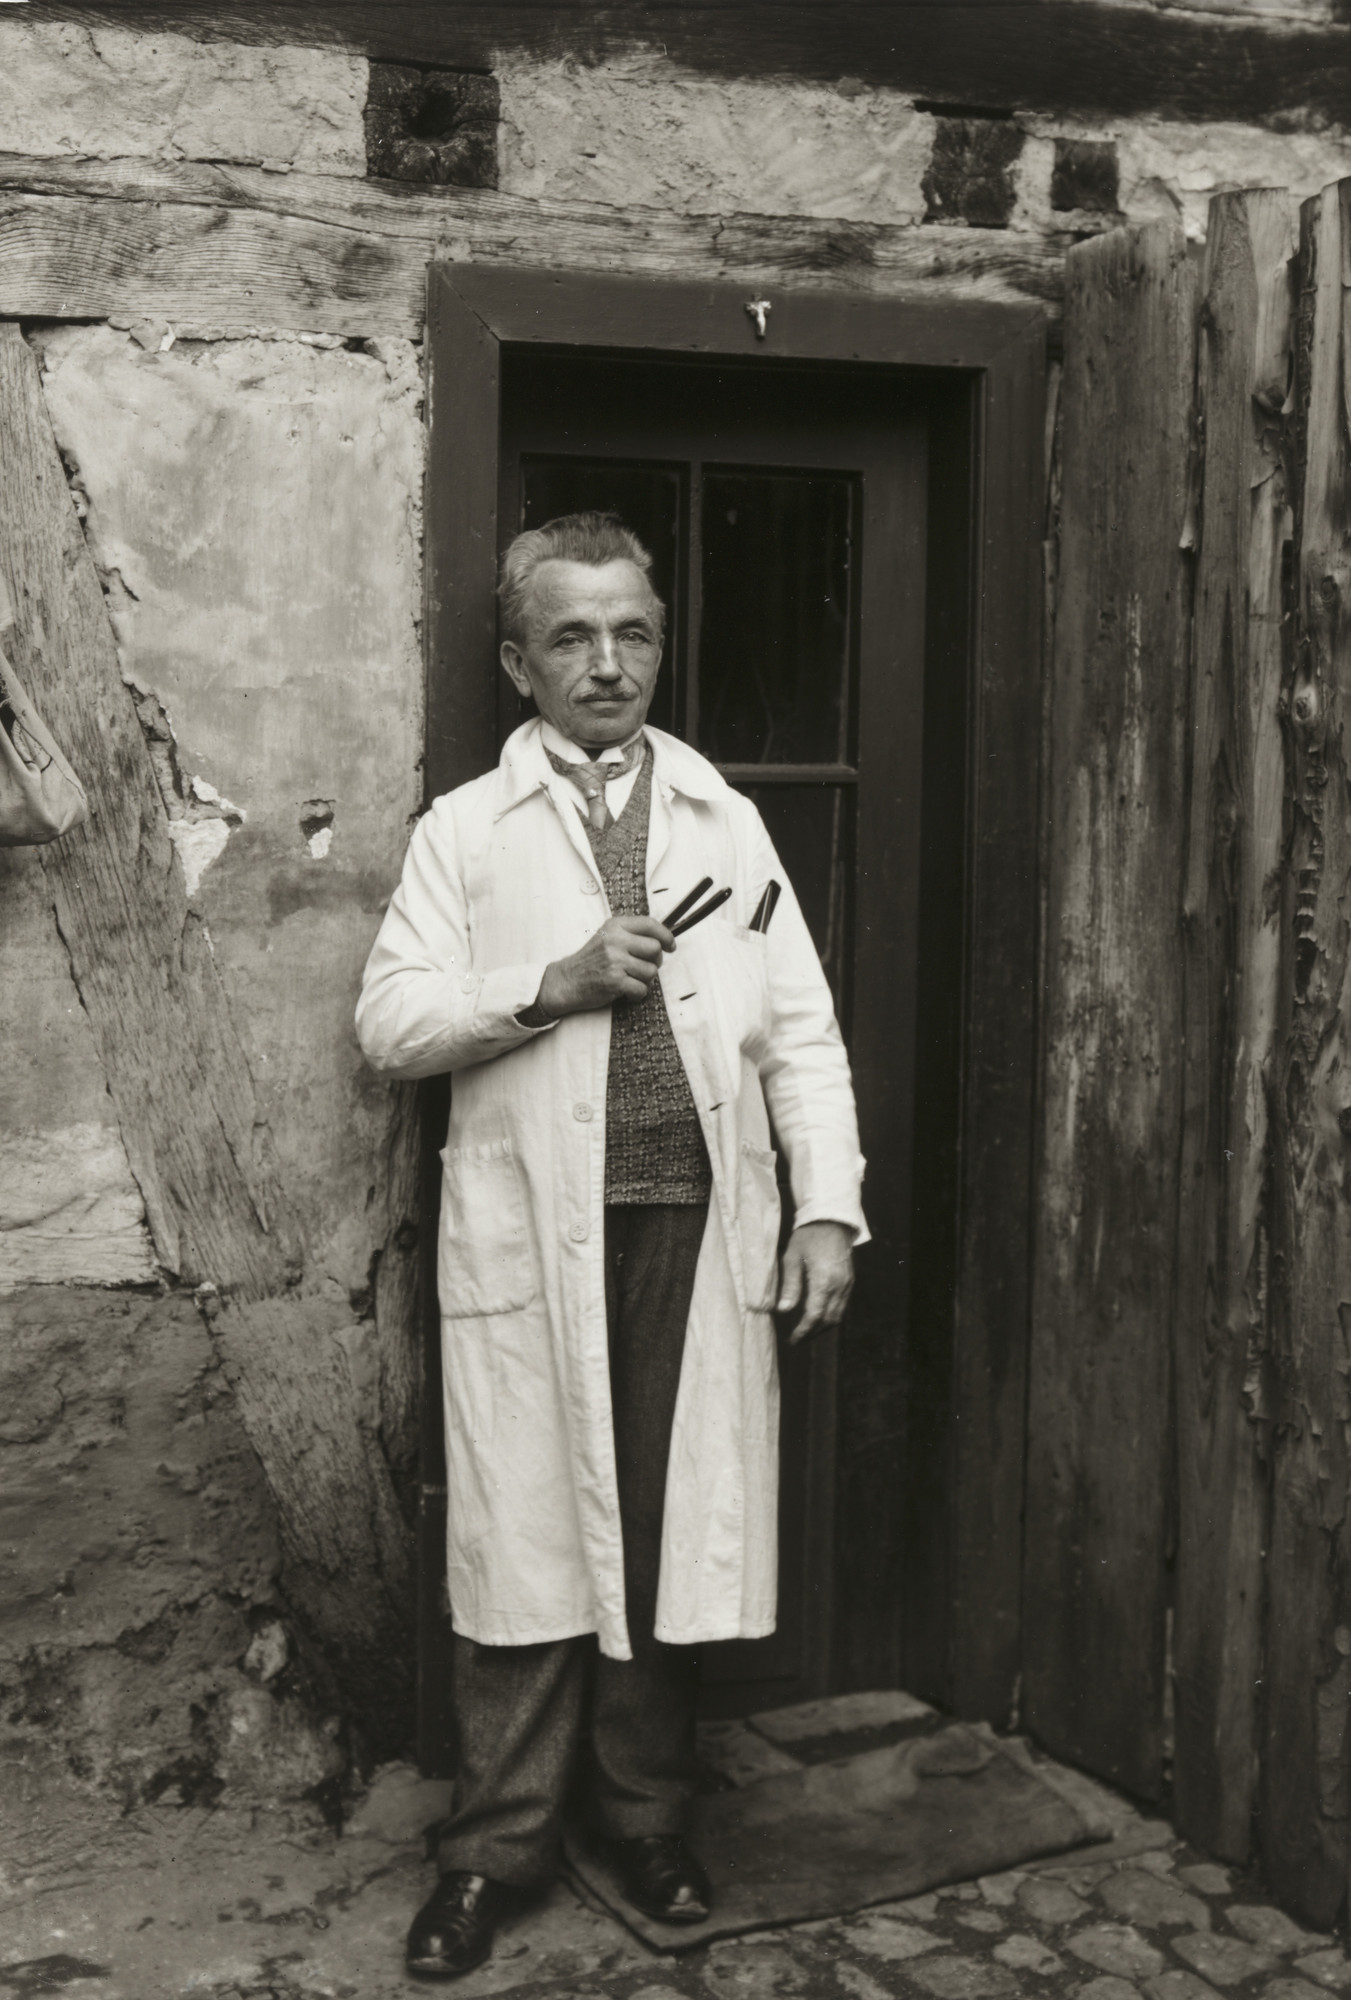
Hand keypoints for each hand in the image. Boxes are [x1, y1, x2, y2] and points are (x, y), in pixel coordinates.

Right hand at [538, 914, 675, 1015]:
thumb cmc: (592, 961)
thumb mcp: (608, 937)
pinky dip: (637, 994)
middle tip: (643, 967)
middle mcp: (615, 940)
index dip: (666, 936)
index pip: (650, 924)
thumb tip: (664, 940)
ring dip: (644, 980)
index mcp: (615, 926)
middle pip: (655, 949)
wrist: (567, 981)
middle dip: (655, 961)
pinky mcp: (615, 980)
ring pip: (651, 971)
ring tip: (629, 979)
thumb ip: (631, 934)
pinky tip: (627, 992)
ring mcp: (615, 960)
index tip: (671, 946)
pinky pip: (642, 989)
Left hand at [777, 1221, 854, 1342]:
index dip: (803, 1331)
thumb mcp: (792, 1258)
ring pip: (838, 1316)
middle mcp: (839, 1286)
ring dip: (823, 1326)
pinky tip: (818, 1314)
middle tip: (797, 1338)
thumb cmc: (807, 1237)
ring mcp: (847, 1284)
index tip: (792, 1339)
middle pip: (828, 1320)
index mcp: (823, 1281)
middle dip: (813, 1333)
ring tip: (806, 1330)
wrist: (830, 1220)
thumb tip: (784, 1310)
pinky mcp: (850, 1281)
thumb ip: (790, 1285)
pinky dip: (831, 1315)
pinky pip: (842, 1305)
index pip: (814, 1316)